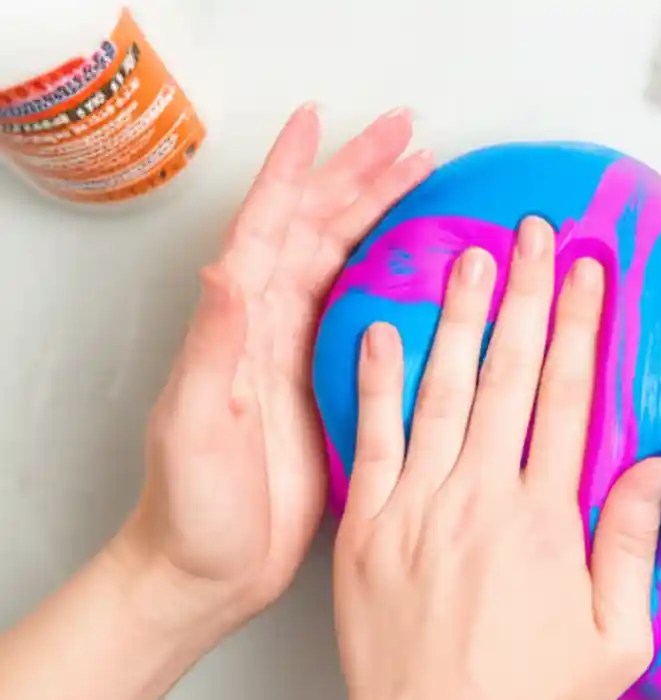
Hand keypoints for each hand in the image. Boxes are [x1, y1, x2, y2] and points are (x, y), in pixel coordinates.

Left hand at [115, 105, 433, 633]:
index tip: (323, 123)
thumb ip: (211, 346)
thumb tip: (225, 269)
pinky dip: (395, 274)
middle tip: (406, 135)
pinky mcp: (331, 384)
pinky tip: (426, 262)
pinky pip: (368, 311)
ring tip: (422, 175)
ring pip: (345, 260)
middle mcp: (270, 326)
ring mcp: (301, 351)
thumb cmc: (192, 507)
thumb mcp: (194, 425)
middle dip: (360, 175)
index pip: (270, 229)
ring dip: (380, 213)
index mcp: (240, 324)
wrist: (209, 572)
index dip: (296, 173)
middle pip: (319, 229)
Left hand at [333, 218, 660, 699]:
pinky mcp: (367, 528)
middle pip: (506, 373)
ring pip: (440, 390)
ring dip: (458, 316)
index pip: (564, 394)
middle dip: (523, 295)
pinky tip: (382, 330)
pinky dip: (376, 380)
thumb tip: (656, 465)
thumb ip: (634, 542)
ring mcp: (417, 508)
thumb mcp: (616, 634)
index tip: (584, 272)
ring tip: (469, 257)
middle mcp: (479, 496)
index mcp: (543, 517)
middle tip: (532, 235)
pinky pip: (372, 438)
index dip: (577, 324)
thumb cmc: (527, 697)